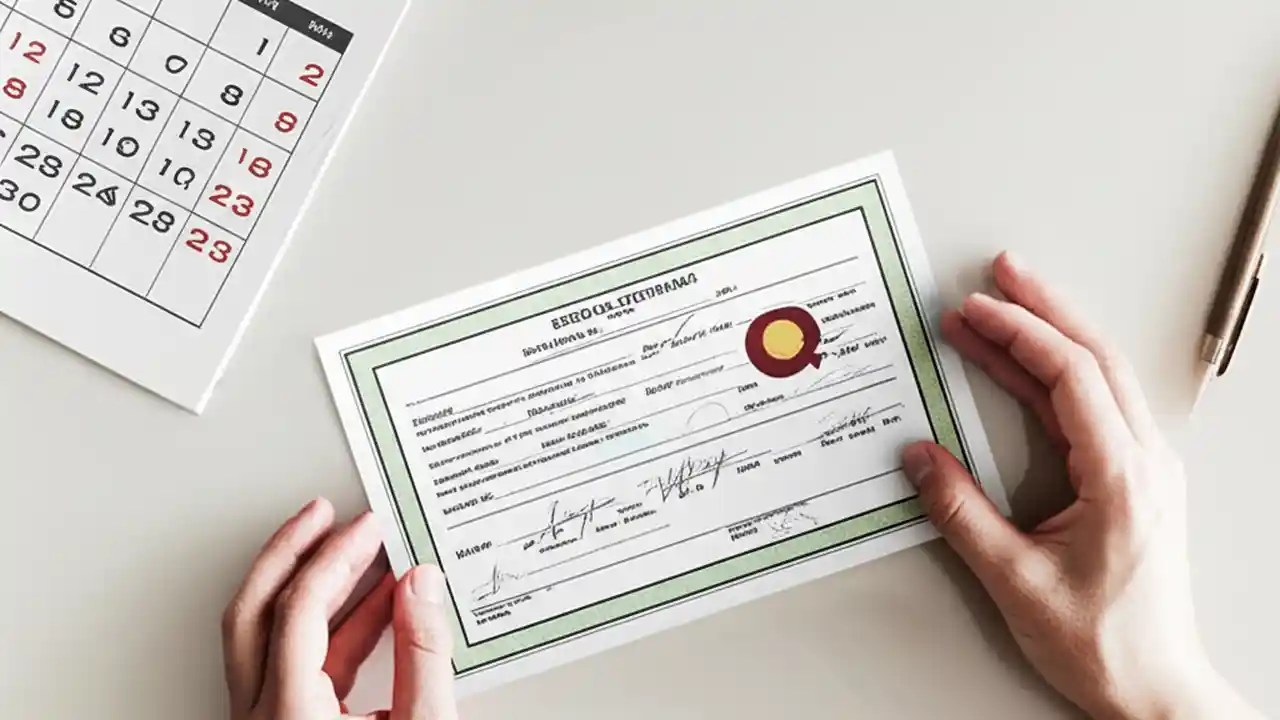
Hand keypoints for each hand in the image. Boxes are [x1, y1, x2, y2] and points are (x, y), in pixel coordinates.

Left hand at [222, 499, 458, 719]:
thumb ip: (423, 656)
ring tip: (357, 553)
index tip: (366, 528)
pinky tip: (372, 605)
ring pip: (265, 636)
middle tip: (323, 516)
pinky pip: (291, 664)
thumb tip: (422, 586)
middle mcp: (263, 719)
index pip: (297, 611)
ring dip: (312, 587)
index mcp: (290, 714)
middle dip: (292, 554)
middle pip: (253, 613)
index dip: (335, 559)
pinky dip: (329, 628)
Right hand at [902, 253, 1262, 719]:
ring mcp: (1145, 469)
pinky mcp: (1134, 481)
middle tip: (1000, 273)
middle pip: (1096, 359)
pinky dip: (1056, 376)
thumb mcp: (1015, 581)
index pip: (1072, 378)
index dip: (1021, 333)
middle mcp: (1143, 462)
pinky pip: (1097, 407)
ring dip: (1053, 335)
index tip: (977, 309)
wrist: (1155, 687)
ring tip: (1003, 306)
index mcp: (1122, 477)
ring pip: (1101, 377)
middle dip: (1043, 309)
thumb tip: (919, 458)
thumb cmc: (1103, 644)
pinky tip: (1023, 367)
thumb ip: (960, 512)